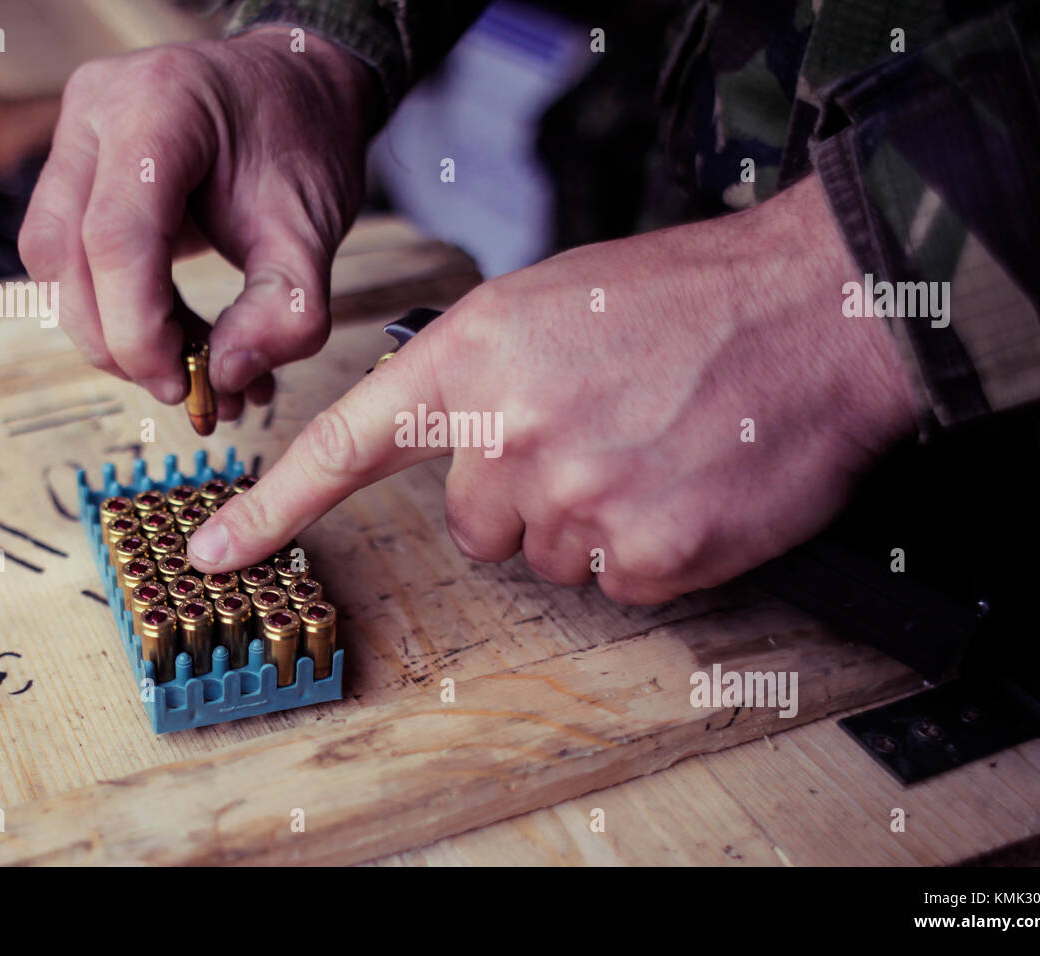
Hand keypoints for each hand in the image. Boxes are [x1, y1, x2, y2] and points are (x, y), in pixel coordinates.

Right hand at [18, 27, 380, 418]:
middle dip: (116, 340)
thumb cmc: (304, 142)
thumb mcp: (314, 228)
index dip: (137, 327)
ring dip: (110, 332)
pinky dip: (115, 310)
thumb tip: (224, 377)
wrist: (296, 89)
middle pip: (64, 253)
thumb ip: (284, 310)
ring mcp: (76, 134)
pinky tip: (175, 340)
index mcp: (159, 106)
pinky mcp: (74, 166)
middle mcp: (99, 110)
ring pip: (53, 261)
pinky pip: (69, 255)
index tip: (181, 383)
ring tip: (187, 368)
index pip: (115, 236)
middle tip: (182, 390)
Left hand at [188, 176, 919, 603]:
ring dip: (591, 520)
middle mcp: (512, 434)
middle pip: (473, 525)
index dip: (278, 505)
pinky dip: (647, 550)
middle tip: (594, 439)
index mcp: (474, 358)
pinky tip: (683, 488)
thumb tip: (458, 452)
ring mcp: (580, 499)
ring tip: (652, 451)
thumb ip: (482, 377)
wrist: (816, 313)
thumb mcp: (549, 303)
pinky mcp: (649, 555)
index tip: (222, 550)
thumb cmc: (685, 298)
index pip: (348, 445)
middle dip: (523, 496)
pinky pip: (615, 582)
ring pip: (546, 556)